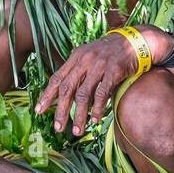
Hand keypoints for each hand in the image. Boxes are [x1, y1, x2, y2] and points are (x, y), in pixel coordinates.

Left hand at [34, 25, 170, 136]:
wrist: (134, 41)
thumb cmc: (110, 53)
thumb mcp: (89, 56)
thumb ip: (77, 71)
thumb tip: (64, 92)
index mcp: (76, 57)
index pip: (57, 78)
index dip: (47, 95)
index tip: (39, 111)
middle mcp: (84, 60)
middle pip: (67, 89)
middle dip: (61, 111)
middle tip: (58, 128)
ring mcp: (99, 65)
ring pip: (83, 95)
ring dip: (80, 115)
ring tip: (78, 130)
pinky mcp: (114, 71)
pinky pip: (102, 93)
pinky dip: (97, 109)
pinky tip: (95, 120)